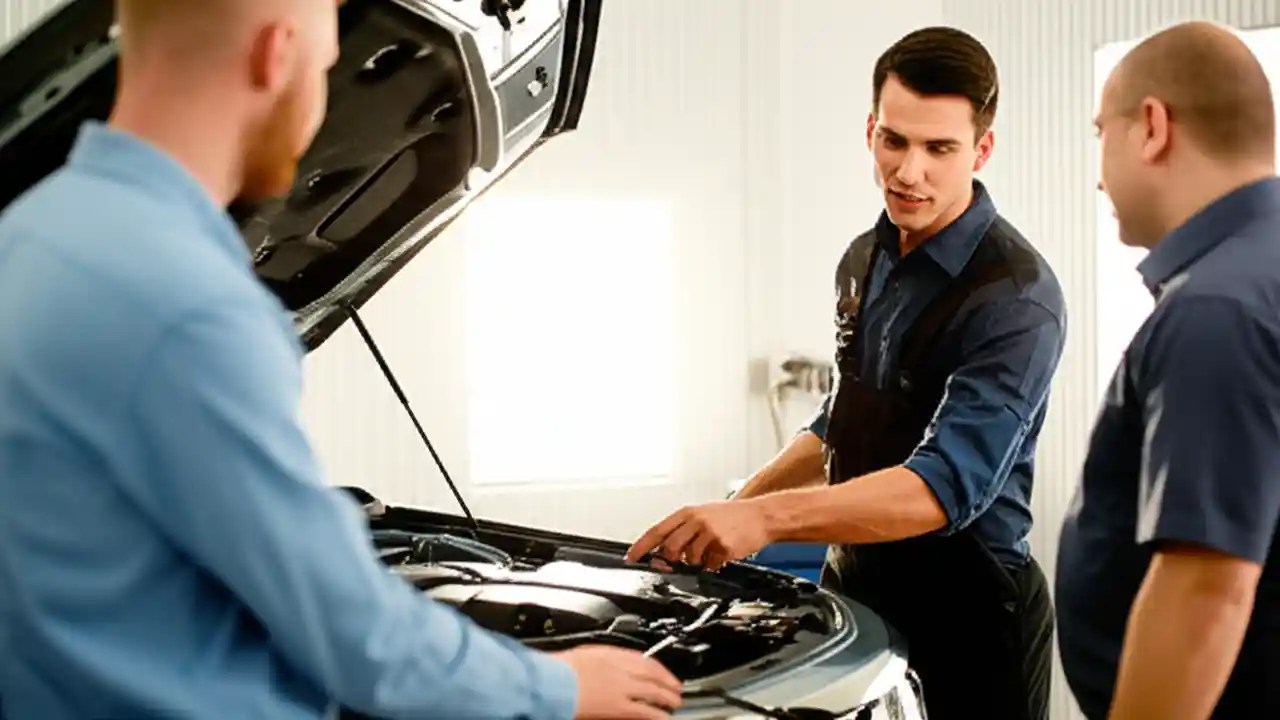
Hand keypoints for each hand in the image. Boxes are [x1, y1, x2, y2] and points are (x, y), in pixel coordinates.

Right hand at [554, 646, 682, 718]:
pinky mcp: (619, 707)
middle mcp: (619, 668)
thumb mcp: (580, 656)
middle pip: (652, 673)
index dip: (656, 666)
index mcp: (609, 653)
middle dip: (667, 680)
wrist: (550, 682)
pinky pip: (645, 711)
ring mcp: (621, 688)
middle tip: (676, 687)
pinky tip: (663, 718)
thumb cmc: (557, 670)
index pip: (641, 658)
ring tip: (675, 703)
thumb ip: (597, 660)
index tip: (662, 671)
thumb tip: (604, 664)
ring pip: (653, 692)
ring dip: (667, 697)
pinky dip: (657, 715)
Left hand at [625, 500, 772, 570]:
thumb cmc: (732, 516)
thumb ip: (683, 531)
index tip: (631, 558)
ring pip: (690, 559)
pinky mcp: (723, 547)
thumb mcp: (704, 515)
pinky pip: (710, 565)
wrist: (761, 515)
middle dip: (671, 559)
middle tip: (681, 560)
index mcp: (688, 512)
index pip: (657, 530)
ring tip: (710, 550)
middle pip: (670, 548)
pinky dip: (714, 563)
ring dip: (697, 561)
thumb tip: (662, 553)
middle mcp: (696, 521)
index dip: (641, 546)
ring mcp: (710, 534)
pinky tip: (723, 552)